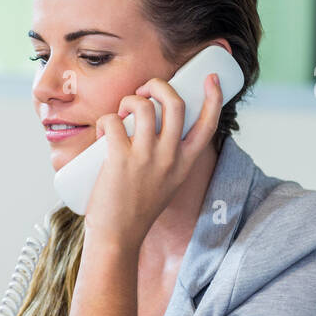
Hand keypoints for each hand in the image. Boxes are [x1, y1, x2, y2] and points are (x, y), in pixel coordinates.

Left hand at [84, 71, 223, 251]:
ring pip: (144, 106)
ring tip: (120, 113)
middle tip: (144, 92)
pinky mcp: (121, 159)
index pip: (209, 124)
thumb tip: (152, 128)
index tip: (210, 78)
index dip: (214, 96)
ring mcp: (146, 158)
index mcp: (185, 163)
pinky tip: (101, 132)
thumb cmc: (136, 209)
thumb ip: (167, 160)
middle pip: (175, 103)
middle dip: (159, 85)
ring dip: (129, 100)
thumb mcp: (166, 183)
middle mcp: (170, 157)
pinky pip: (113, 122)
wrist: (118, 237)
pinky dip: (105, 120)